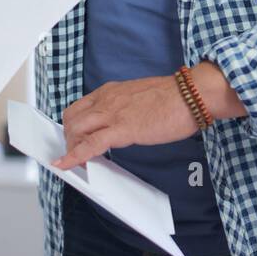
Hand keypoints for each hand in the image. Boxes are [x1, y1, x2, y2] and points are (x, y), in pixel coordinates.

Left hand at [55, 76, 198, 168]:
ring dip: (72, 148)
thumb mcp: (141, 97)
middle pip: (72, 119)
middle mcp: (107, 99)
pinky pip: (90, 144)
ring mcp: (112, 113)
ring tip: (77, 162)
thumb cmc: (174, 97)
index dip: (74, 125)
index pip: (80, 107)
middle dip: (70, 138)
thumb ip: (127, 107)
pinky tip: (67, 165)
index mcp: (112, 91)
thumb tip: (125, 121)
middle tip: (77, 152)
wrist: (190, 95)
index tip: (76, 138)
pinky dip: (74, 156)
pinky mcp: (121, 129)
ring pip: (76, 130)